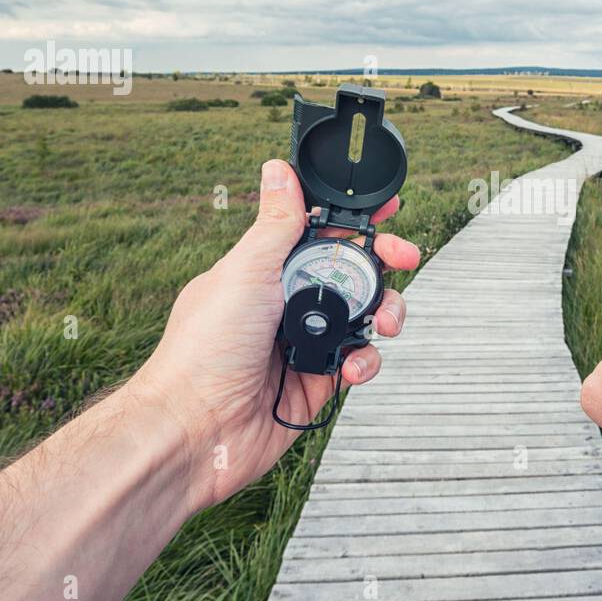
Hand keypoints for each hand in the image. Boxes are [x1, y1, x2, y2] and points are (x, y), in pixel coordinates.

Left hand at [128, 159, 419, 511]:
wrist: (196, 430)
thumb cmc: (202, 350)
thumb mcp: (245, 272)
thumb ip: (275, 224)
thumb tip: (278, 171)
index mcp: (266, 269)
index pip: (319, 233)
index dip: (355, 221)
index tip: (389, 209)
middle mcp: (287, 302)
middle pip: (351, 272)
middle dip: (384, 264)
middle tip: (405, 257)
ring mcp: (304, 342)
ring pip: (363, 316)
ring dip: (384, 313)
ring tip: (386, 322)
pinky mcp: (317, 382)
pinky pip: (358, 360)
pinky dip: (365, 361)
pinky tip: (352, 367)